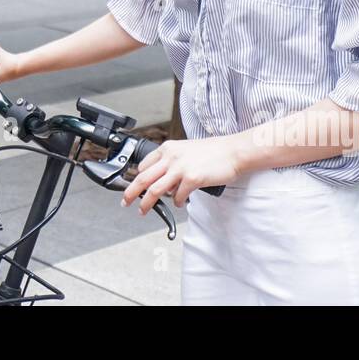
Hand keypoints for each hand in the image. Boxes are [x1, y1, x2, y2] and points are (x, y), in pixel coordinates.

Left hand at [119, 136, 245, 211]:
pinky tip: (178, 203)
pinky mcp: (192, 178)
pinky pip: (177, 196)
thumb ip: (171, 162)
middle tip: (125, 202)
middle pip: (143, 178)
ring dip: (147, 203)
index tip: (132, 188)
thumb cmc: (212, 152)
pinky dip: (175, 202)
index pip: (143, 165)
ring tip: (143, 210)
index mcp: (167, 148)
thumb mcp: (185, 150)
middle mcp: (171, 157)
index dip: (135, 179)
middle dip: (131, 193)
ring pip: (155, 190)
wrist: (233, 151)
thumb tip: (161, 181)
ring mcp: (181, 168)